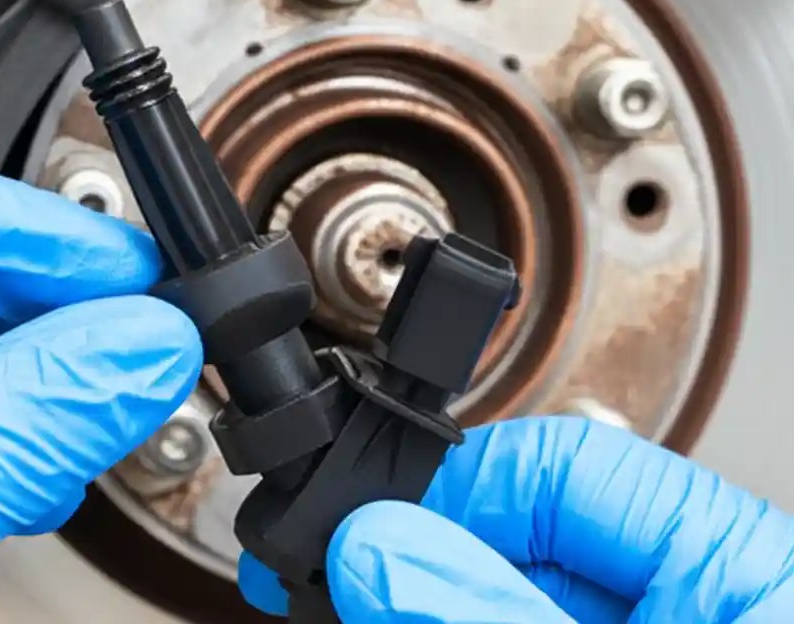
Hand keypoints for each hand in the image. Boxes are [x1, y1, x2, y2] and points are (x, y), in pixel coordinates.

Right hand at [240, 417, 793, 621]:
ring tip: (340, 606)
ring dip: (411, 605)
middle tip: (329, 583)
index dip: (448, 484)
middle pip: (516, 538)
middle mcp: (697, 600)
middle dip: (412, 558)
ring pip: (495, 601)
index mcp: (742, 570)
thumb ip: (494, 616)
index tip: (366, 531)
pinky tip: (389, 623)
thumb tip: (380, 548)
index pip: (564, 464)